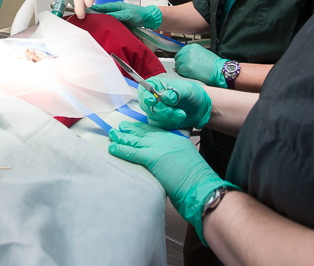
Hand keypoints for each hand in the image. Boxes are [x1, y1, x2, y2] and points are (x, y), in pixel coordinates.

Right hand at [86, 2, 162, 28]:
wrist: (148, 19)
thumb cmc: (139, 14)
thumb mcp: (127, 14)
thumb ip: (117, 15)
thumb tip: (105, 17)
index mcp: (115, 6)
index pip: (100, 7)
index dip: (92, 10)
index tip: (84, 12)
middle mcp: (115, 11)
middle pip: (101, 14)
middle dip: (94, 17)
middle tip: (85, 22)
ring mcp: (117, 17)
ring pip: (105, 20)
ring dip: (100, 23)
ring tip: (91, 27)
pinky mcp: (119, 23)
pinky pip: (110, 25)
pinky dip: (106, 27)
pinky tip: (102, 31)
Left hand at [109, 122, 236, 242]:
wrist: (201, 186)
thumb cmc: (197, 180)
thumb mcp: (187, 162)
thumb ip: (175, 158)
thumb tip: (166, 164)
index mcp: (177, 139)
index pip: (156, 132)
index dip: (143, 129)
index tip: (135, 127)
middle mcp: (168, 139)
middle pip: (145, 133)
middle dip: (131, 130)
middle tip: (120, 127)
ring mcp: (160, 147)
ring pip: (136, 140)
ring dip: (122, 138)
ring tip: (112, 134)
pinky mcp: (153, 157)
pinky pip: (133, 152)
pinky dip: (121, 149)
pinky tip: (113, 147)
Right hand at [138, 76, 210, 129]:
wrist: (200, 106)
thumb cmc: (191, 93)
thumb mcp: (186, 89)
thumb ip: (175, 92)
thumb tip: (165, 97)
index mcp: (155, 85)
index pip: (143, 90)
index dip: (146, 96)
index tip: (152, 101)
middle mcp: (152, 97)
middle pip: (147, 106)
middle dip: (161, 110)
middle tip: (172, 111)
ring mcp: (155, 110)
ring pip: (154, 117)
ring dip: (169, 118)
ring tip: (182, 114)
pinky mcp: (159, 121)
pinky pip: (159, 125)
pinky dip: (170, 123)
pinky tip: (179, 118)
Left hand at [175, 45, 227, 87]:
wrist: (218, 70)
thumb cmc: (213, 63)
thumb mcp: (202, 52)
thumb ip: (193, 54)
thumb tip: (185, 58)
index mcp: (192, 46)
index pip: (181, 52)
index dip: (182, 58)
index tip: (183, 62)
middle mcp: (189, 51)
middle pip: (178, 58)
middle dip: (181, 64)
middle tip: (186, 69)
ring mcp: (187, 59)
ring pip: (178, 65)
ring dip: (182, 69)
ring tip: (190, 72)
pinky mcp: (187, 67)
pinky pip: (180, 71)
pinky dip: (184, 74)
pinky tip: (191, 74)